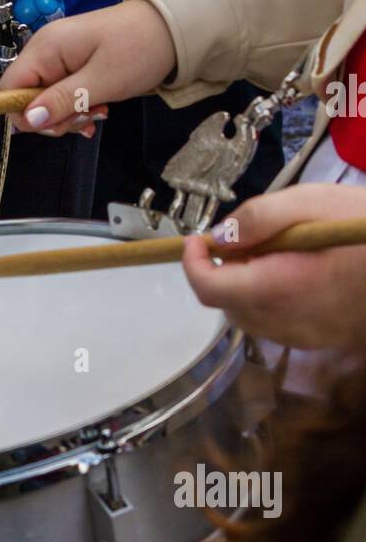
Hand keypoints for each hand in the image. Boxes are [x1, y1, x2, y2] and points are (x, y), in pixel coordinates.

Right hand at [0, 0, 175, 137]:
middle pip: (26, 99)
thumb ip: (62, 101)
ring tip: (98, 111)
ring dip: (69, 115)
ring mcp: (59, 59)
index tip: (54, 123)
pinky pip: (62, 96)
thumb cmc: (139, 48)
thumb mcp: (101, 81)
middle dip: (53, 117)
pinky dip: (77, 109)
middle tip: (86, 117)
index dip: (23, 113)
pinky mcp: (73, 68)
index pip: (8, 88)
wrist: (171, 28)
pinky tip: (97, 110)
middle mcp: (46, 52)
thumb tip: (27, 121)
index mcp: (45, 48)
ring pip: (46, 102)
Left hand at [182, 184, 365, 349]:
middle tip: (241, 239)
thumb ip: (257, 219)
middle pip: (226, 304)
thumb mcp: (309, 201)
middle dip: (221, 272)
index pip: (208, 288)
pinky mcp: (321, 340)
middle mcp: (285, 320)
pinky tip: (294, 274)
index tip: (195, 239)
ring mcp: (304, 335)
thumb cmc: (365, 226)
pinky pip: (276, 325)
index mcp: (276, 286)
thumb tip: (219, 236)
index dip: (193, 263)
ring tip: (272, 253)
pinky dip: (269, 301)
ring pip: (249, 317)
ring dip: (244, 287)